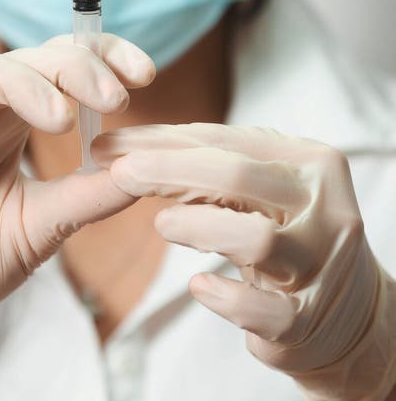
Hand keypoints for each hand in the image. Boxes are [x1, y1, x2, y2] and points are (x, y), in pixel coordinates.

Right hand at [0, 35, 154, 400]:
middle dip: (74, 69)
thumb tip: (147, 167)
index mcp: (17, 117)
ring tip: (60, 118)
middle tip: (113, 98)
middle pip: (26, 58)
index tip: (144, 74)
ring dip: (22, 82)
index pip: (60, 61)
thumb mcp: (48, 225)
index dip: (101, 55)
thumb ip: (92, 194)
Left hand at [93, 123, 395, 400]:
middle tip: (120, 174)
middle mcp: (325, 206)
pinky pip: (261, 310)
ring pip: (255, 237)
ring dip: (198, 227)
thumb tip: (119, 149)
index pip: (227, 140)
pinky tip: (199, 285)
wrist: (348, 313)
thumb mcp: (257, 191)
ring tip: (163, 224)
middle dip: (168, 169)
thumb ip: (202, 167)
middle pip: (237, 175)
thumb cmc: (286, 233)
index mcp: (311, 162)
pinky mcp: (307, 320)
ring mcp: (321, 265)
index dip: (163, 141)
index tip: (113, 147)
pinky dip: (225, 296)